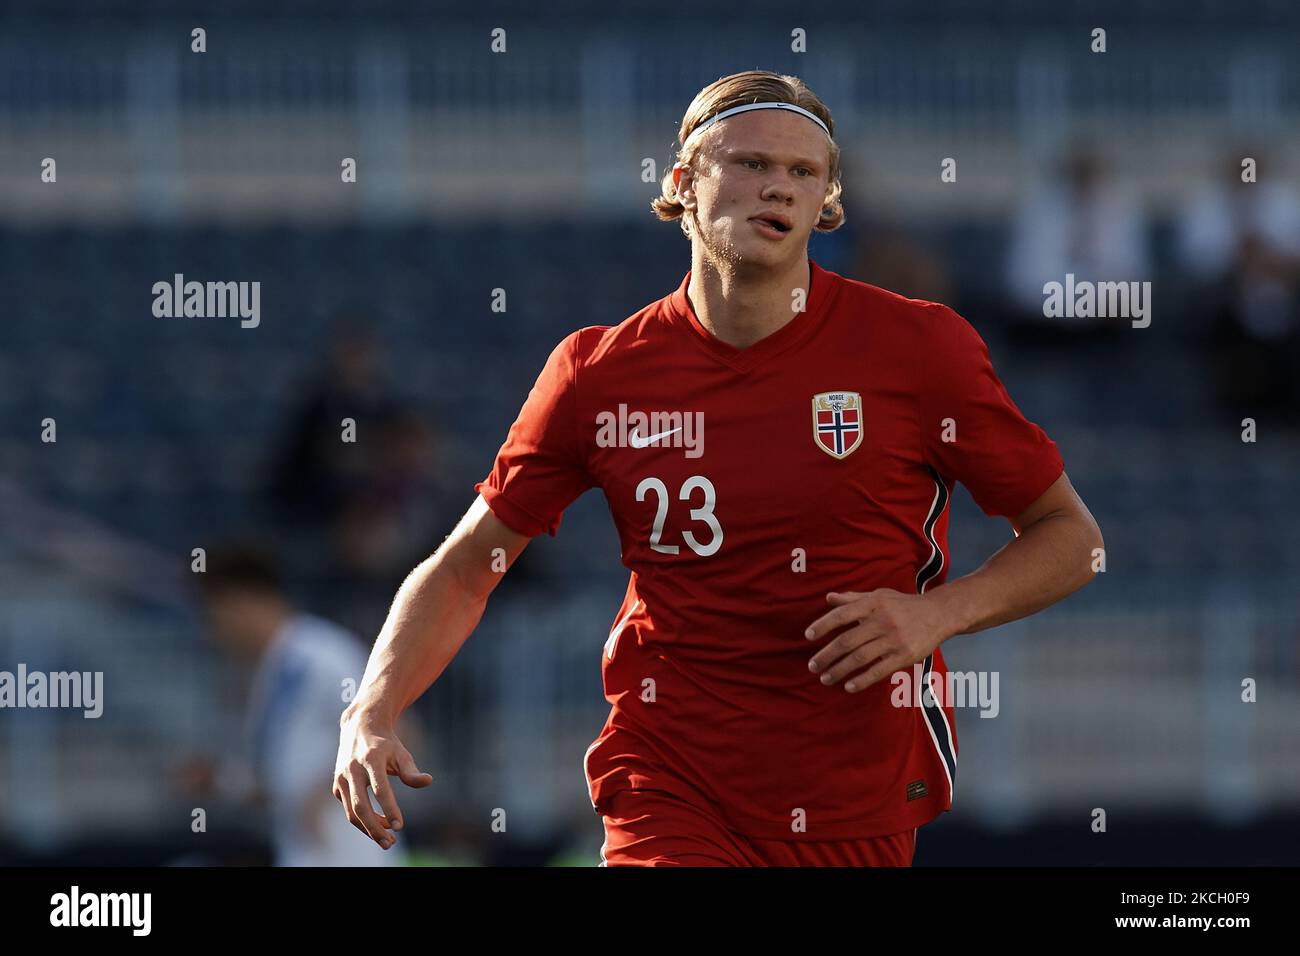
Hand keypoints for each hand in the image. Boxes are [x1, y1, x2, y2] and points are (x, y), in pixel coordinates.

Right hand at [333, 708, 432, 848]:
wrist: (360, 728)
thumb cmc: (386, 744)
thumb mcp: (401, 753)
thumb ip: (412, 771)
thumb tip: (427, 782)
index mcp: (371, 758)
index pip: (380, 789)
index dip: (389, 809)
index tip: (400, 826)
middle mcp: (352, 769)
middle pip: (360, 806)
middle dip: (375, 828)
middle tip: (391, 843)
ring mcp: (342, 778)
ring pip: (351, 812)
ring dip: (368, 829)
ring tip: (388, 840)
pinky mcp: (337, 786)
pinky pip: (348, 809)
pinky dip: (363, 821)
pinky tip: (380, 824)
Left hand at [804, 589, 953, 692]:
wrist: (939, 614)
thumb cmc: (904, 604)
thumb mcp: (879, 595)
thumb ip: (853, 598)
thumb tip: (829, 598)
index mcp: (873, 604)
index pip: (841, 615)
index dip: (823, 625)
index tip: (808, 636)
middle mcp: (882, 621)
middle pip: (847, 641)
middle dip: (826, 655)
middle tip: (812, 666)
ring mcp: (894, 640)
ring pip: (859, 658)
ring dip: (839, 670)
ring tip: (825, 678)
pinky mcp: (905, 656)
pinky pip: (879, 671)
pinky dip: (862, 680)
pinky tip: (848, 686)